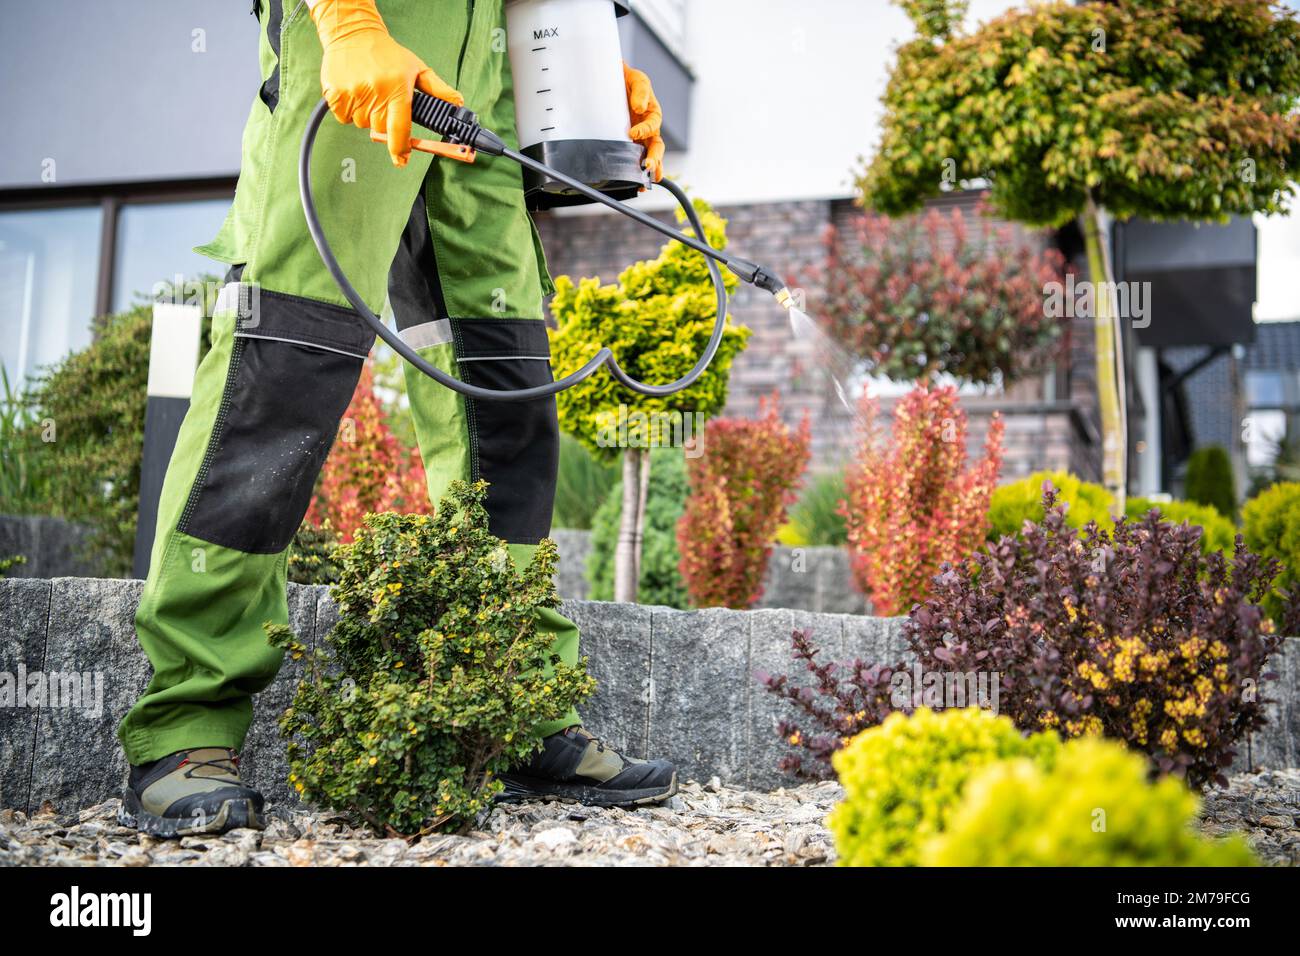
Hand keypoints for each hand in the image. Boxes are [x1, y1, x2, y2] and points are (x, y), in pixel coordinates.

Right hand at [310, 0, 462, 166]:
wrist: (353, 33)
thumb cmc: (387, 54)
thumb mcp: (417, 68)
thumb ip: (437, 89)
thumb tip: (457, 104)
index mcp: (397, 89)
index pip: (399, 128)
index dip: (400, 148)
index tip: (401, 159)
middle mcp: (375, 93)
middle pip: (380, 129)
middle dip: (384, 121)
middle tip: (384, 101)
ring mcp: (353, 94)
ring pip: (362, 124)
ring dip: (366, 115)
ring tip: (369, 92)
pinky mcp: (335, 95)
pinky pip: (344, 118)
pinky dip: (349, 110)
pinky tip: (355, 91)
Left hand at [623, 62, 664, 181]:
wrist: (614, 81)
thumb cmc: (629, 81)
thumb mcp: (637, 80)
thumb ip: (640, 92)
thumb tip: (639, 108)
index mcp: (653, 115)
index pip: (652, 126)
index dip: (644, 130)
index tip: (632, 132)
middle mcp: (649, 130)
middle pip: (656, 148)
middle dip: (654, 159)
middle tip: (648, 167)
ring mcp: (640, 140)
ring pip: (649, 158)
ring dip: (649, 171)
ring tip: (644, 183)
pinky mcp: (628, 145)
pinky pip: (634, 160)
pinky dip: (635, 173)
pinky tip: (634, 184)